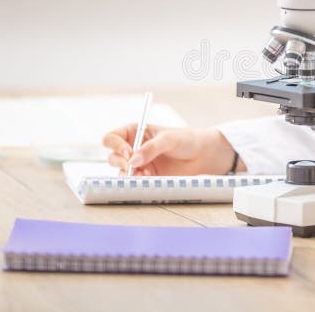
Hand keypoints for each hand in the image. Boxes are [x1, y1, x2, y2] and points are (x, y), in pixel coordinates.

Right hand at [102, 124, 240, 175]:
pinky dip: (138, 182)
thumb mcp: (169, 139)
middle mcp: (133, 148)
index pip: (112, 138)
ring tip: (147, 173)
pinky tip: (150, 178)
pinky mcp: (146, 176)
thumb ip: (150, 148)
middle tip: (132, 166)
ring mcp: (138, 164)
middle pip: (112, 156)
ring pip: (121, 171)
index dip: (116, 145)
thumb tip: (132, 161)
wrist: (202, 155)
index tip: (128, 152)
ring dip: (130, 174)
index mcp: (135, 132)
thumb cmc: (186, 140)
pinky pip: (134, 182)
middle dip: (120, 162)